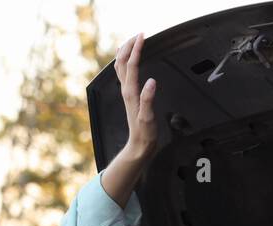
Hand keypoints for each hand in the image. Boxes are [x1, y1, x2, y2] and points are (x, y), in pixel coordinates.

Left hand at [114, 32, 156, 160]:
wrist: (139, 144)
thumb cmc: (145, 132)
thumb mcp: (148, 116)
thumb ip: (148, 98)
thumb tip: (152, 81)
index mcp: (131, 92)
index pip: (132, 64)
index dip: (136, 48)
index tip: (142, 36)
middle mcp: (126, 90)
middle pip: (122, 61)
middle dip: (128, 45)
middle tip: (138, 35)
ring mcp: (126, 92)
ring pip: (120, 66)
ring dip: (125, 51)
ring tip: (133, 42)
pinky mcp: (129, 95)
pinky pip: (123, 73)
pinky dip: (125, 62)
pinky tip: (130, 60)